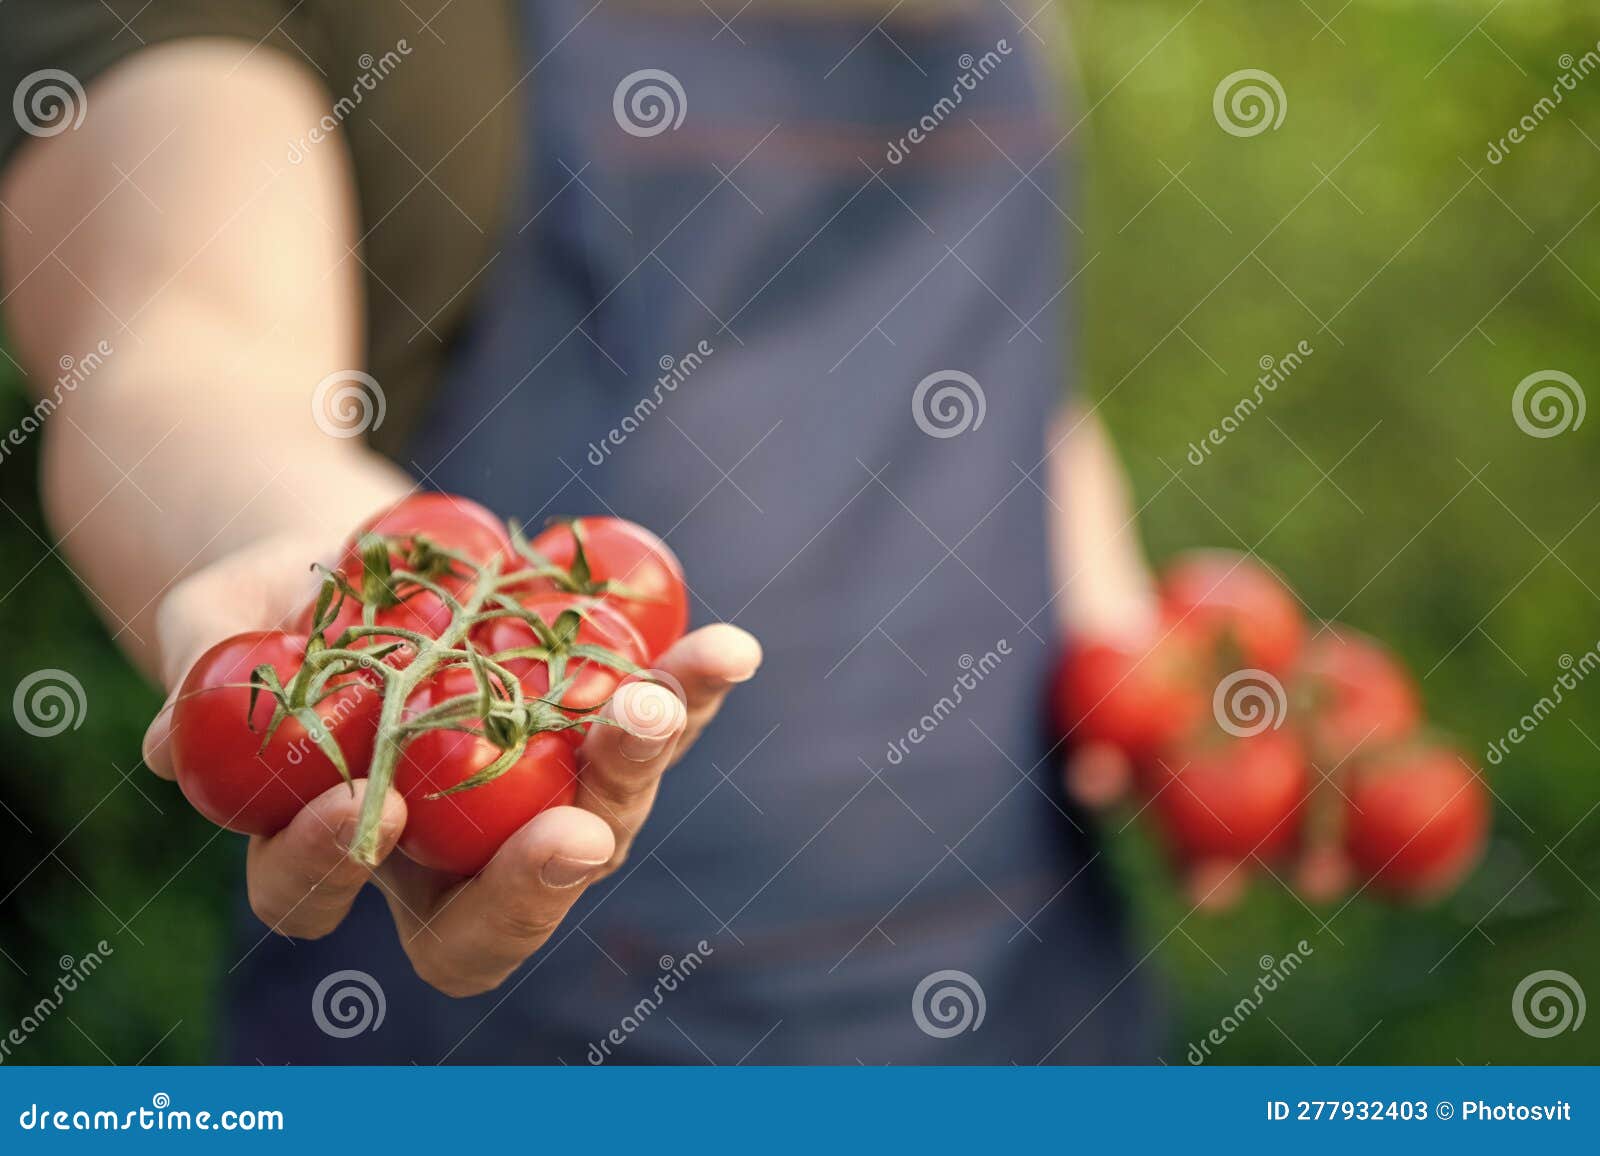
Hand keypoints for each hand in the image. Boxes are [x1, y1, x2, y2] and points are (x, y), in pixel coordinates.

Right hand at [141, 535, 760, 996]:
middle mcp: (442, 853)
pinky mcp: (593, 729)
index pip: (321, 899)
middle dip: (538, 878)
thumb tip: (166, 749)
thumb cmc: (261, 600)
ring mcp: (530, 795)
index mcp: (334, 849)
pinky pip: (653, 720)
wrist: (347, 544)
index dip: (335, 868)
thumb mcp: (215, 619)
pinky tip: (728, 649)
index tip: (363, 806)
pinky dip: (694, 686)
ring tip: (657, 701)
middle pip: (495, 907)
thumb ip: (199, 680)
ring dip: (637, 765)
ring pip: (598, 817)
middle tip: (574, 832)